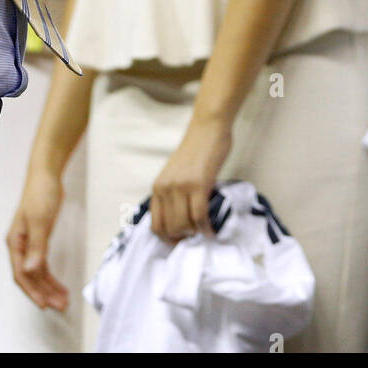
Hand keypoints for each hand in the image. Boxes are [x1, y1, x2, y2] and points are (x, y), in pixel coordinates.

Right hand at [8, 165, 69, 311]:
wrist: (47, 174)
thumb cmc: (41, 194)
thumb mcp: (40, 221)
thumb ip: (37, 247)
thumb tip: (32, 270)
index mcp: (15, 243)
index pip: (21, 274)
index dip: (32, 291)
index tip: (45, 304)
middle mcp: (20, 246)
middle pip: (30, 276)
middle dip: (44, 292)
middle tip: (60, 306)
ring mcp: (29, 243)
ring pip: (37, 272)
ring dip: (49, 286)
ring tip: (64, 299)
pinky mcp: (39, 239)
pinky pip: (43, 263)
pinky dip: (51, 275)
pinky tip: (59, 284)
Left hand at [150, 116, 232, 241]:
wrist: (208, 128)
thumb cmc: (197, 150)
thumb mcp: (176, 175)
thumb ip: (175, 194)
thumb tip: (182, 219)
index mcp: (158, 187)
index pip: (155, 225)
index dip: (168, 238)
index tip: (182, 239)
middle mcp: (165, 189)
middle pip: (170, 229)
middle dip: (184, 237)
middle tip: (196, 233)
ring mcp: (181, 187)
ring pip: (184, 225)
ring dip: (195, 233)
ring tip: (204, 229)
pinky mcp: (198, 185)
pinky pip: (199, 216)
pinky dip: (206, 228)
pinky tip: (212, 229)